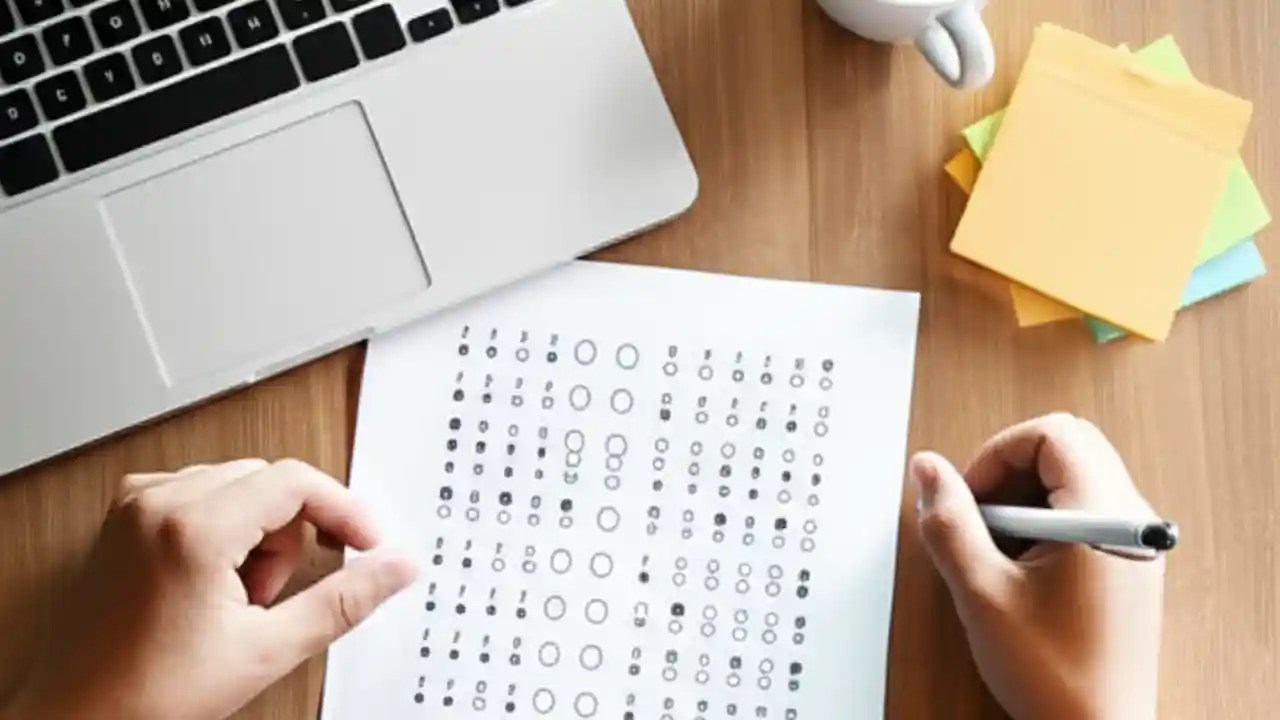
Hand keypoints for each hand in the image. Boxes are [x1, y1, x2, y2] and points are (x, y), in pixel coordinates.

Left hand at [3, 459, 416, 719]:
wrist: (78, 719)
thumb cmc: (149, 697)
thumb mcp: (266, 651)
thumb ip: (343, 601)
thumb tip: (395, 567)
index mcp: (193, 528)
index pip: (295, 481)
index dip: (343, 511)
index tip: (367, 543)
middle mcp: (158, 503)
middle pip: (268, 479)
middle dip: (295, 531)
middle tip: (284, 592)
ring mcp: (135, 507)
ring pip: (236, 485)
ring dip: (259, 531)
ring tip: (243, 596)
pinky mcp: (124, 518)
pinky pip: (198, 494)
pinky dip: (222, 528)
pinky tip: (215, 580)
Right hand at [910, 414, 1164, 719]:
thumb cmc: (1052, 674)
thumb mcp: (982, 592)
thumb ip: (949, 523)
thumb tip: (927, 469)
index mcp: (1105, 516)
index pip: (1055, 433)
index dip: (998, 452)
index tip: (969, 495)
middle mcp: (1132, 519)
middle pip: (1068, 446)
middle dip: (1010, 470)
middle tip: (979, 518)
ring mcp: (1135, 541)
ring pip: (1075, 476)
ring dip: (1024, 497)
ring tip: (996, 551)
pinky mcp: (1129, 563)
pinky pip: (1086, 510)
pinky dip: (1044, 521)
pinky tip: (1020, 567)